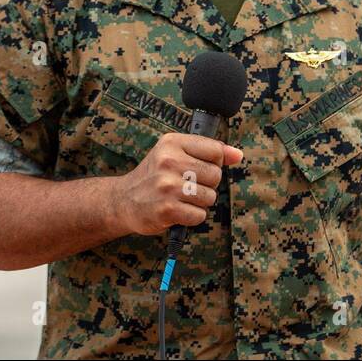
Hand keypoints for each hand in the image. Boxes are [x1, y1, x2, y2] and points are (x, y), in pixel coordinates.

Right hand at [111, 133, 243, 235]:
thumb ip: (209, 152)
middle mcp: (168, 161)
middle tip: (187, 186)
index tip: (198, 168)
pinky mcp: (166, 209)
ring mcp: (167, 186)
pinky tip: (177, 211)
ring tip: (180, 198)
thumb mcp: (176, 154)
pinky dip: (192, 217)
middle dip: (207, 185)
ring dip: (200, 202)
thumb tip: (238, 155)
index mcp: (172, 143)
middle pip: (215, 175)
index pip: (215, 150)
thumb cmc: (155, 175)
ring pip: (210, 197)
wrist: (123, 200)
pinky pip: (199, 215)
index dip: (213, 163)